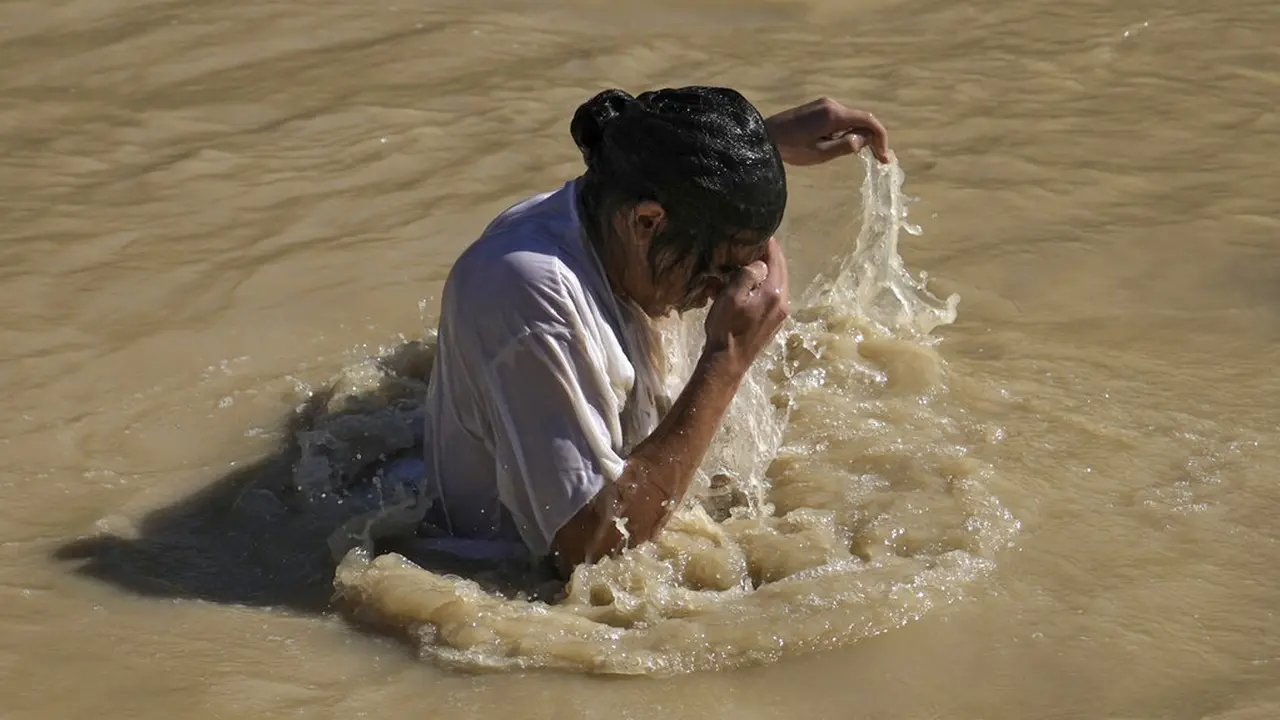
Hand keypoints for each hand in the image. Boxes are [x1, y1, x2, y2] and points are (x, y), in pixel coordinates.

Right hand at [702, 237, 789, 376]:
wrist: (727, 362)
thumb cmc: (726, 328)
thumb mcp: (731, 296)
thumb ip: (748, 274)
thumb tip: (761, 263)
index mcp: (774, 293)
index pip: (777, 260)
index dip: (769, 244)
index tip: (760, 232)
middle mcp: (783, 302)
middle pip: (780, 271)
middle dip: (769, 257)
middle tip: (754, 244)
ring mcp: (780, 314)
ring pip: (776, 284)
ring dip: (765, 272)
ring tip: (748, 263)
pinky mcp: (774, 323)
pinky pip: (772, 296)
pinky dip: (762, 287)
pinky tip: (748, 286)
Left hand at [765, 97, 890, 165]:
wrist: (763, 137)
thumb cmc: (789, 149)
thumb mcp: (820, 153)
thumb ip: (845, 146)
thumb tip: (864, 140)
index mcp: (833, 114)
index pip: (868, 120)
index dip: (881, 137)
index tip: (885, 156)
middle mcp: (831, 104)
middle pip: (862, 119)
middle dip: (873, 138)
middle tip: (881, 160)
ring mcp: (824, 104)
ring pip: (852, 119)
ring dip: (860, 135)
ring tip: (865, 156)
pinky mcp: (817, 108)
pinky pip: (841, 119)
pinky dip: (849, 131)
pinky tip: (847, 145)